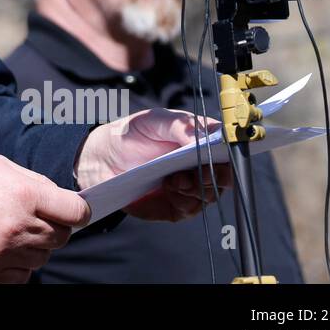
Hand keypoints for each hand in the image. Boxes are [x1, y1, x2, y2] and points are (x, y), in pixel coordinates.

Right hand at [0, 150, 90, 283]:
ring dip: (37, 245)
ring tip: (15, 229)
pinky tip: (7, 248)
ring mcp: (2, 252)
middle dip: (56, 226)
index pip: (75, 211)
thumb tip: (58, 199)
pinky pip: (22, 276)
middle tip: (39, 216)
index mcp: (23, 194)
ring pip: (42, 257)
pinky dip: (21, 265)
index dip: (78, 209)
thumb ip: (32, 182)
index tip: (72, 210)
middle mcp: (17, 226)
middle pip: (61, 236)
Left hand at [74, 108, 230, 221]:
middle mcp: (199, 166)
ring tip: (173, 180)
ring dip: (194, 189)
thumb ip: (181, 124)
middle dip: (212, 178)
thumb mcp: (154, 120)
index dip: (229, 156)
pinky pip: (189, 209)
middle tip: (194, 174)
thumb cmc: (131, 134)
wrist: (101, 158)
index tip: (219, 158)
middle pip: (223, 178)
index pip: (227, 152)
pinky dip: (182, 201)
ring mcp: (189, 187)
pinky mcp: (175, 205)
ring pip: (208, 196)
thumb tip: (208, 133)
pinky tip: (167, 189)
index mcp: (198, 142)